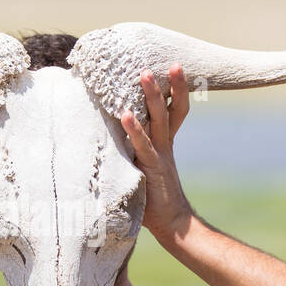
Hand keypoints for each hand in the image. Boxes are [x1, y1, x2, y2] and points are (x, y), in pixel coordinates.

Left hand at [121, 64, 194, 245]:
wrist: (171, 223)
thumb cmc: (153, 199)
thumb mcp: (142, 170)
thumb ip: (133, 153)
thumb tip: (110, 140)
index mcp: (164, 144)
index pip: (174, 111)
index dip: (175, 91)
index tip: (172, 69)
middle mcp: (165, 145)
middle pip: (170, 108)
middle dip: (169, 84)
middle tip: (167, 62)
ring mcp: (159, 154)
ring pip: (158, 119)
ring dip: (151, 96)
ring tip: (144, 74)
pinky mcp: (150, 167)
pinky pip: (142, 144)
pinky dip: (133, 128)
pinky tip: (124, 113)